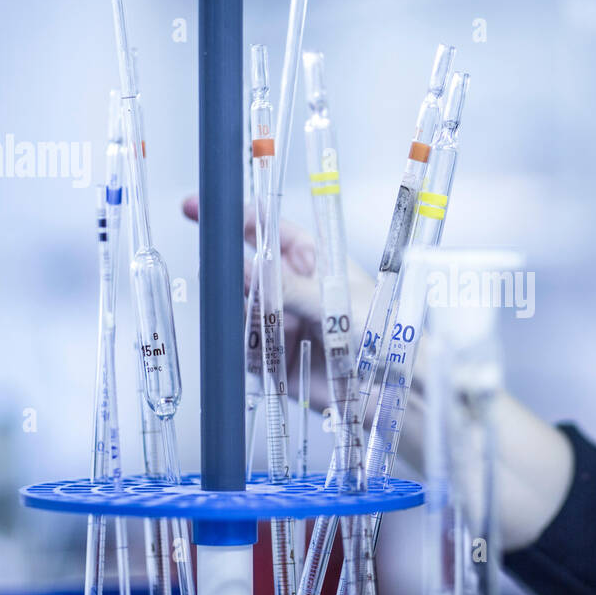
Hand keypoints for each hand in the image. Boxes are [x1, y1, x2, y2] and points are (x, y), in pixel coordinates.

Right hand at [181, 194, 376, 419]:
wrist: (393, 387)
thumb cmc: (381, 332)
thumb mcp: (334, 302)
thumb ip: (288, 289)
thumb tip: (249, 268)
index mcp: (312, 259)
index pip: (268, 226)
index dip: (235, 214)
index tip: (202, 207)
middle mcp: (292, 288)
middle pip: (245, 267)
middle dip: (226, 267)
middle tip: (213, 267)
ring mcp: (282, 320)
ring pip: (240, 307)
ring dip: (238, 310)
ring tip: (261, 320)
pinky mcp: (275, 356)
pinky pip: (246, 347)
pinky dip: (245, 346)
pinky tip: (261, 350)